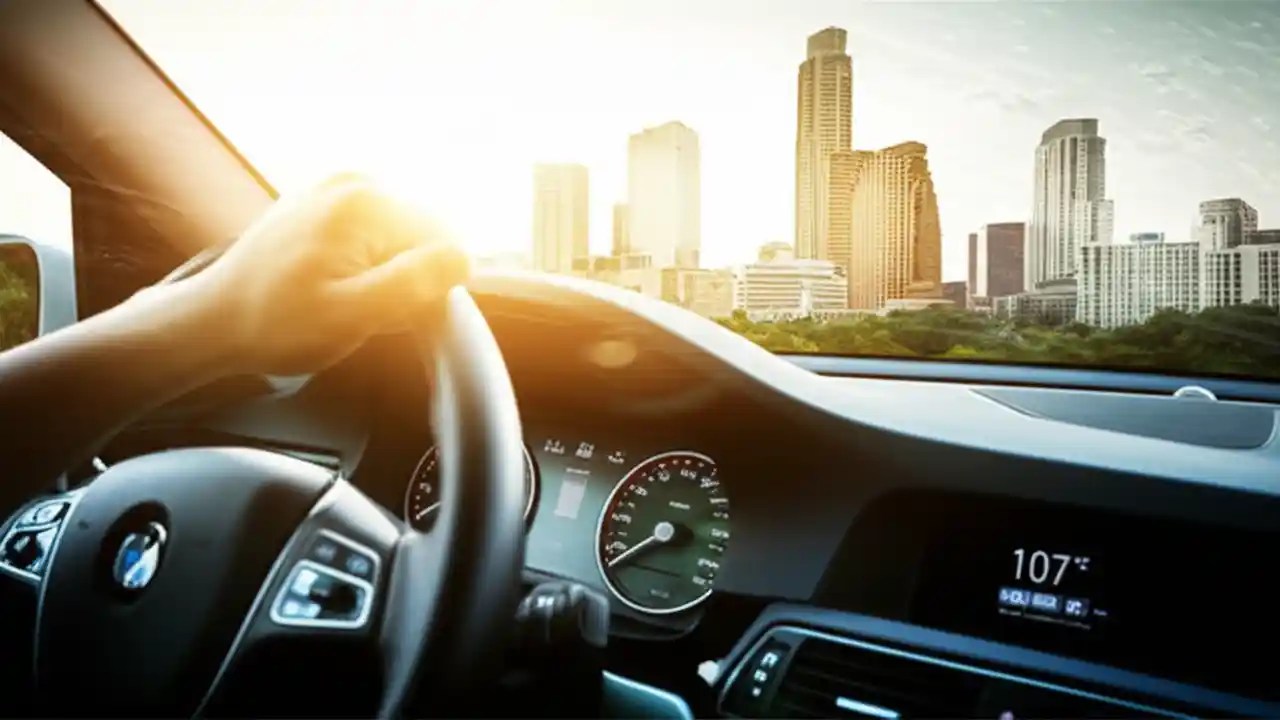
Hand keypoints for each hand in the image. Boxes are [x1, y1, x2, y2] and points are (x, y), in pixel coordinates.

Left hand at [176, 174, 468, 375]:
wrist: (211, 322)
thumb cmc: (276, 325)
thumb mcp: (354, 314)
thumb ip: (414, 283)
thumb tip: (464, 257)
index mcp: (364, 201)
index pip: (442, 242)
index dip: (428, 287)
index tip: (389, 314)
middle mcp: (352, 182)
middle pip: (420, 238)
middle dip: (404, 280)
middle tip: (359, 310)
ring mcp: (334, 189)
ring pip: (398, 242)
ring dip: (384, 277)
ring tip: (339, 299)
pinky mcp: (322, 205)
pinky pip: (372, 238)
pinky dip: (364, 268)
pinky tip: (329, 288)